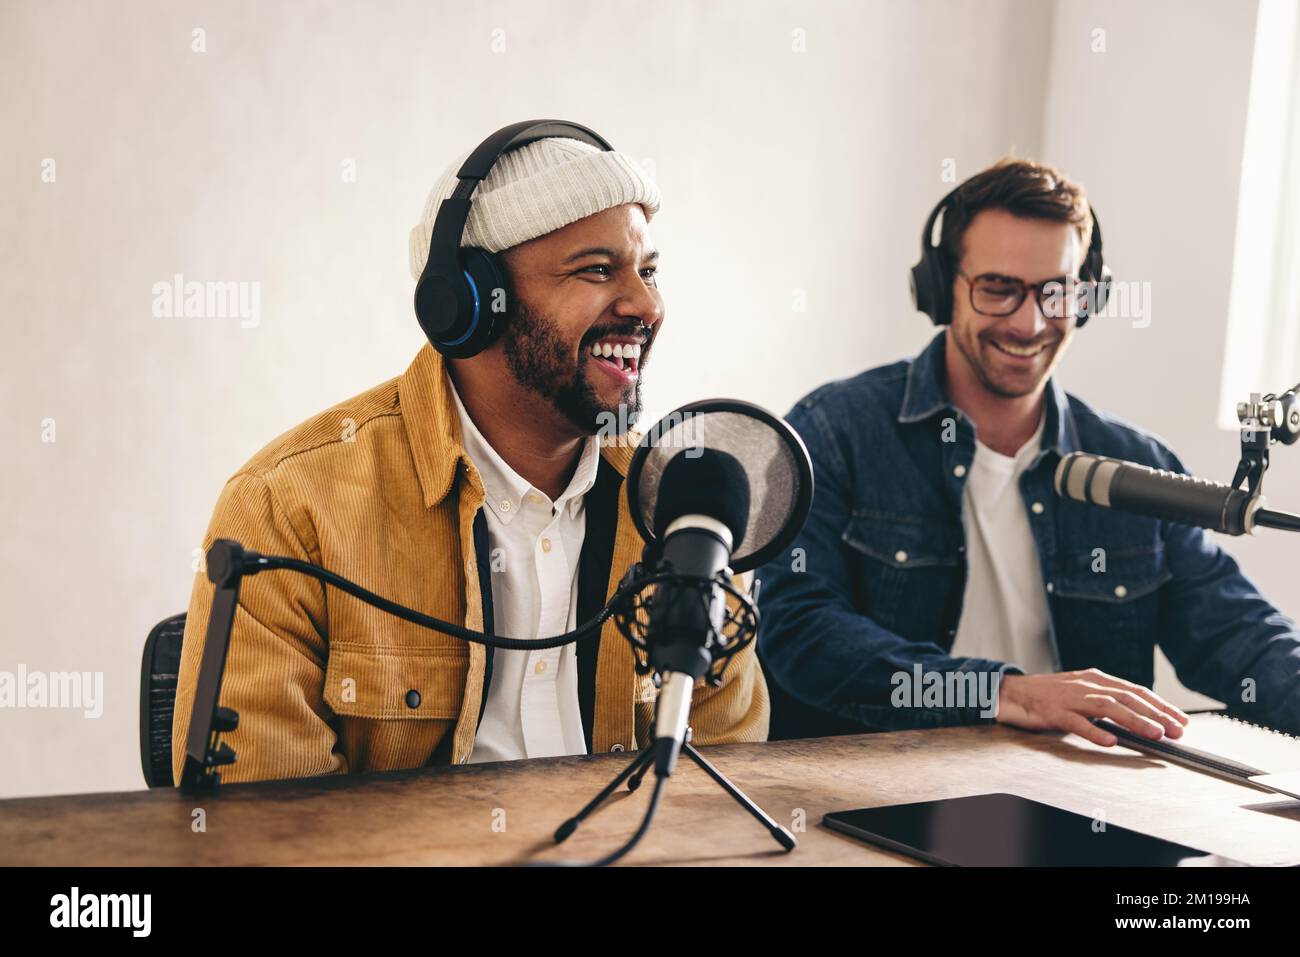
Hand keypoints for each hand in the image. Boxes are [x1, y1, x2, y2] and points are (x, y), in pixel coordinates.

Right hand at [996, 668, 1189, 746]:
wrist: (1009, 692)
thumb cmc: (1047, 696)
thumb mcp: (1080, 693)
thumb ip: (1105, 701)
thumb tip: (1137, 717)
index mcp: (1095, 679)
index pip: (1135, 691)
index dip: (1160, 706)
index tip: (1180, 720)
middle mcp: (1086, 685)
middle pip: (1127, 697)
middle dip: (1156, 714)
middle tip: (1176, 730)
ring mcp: (1069, 698)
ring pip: (1108, 707)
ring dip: (1134, 720)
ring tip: (1154, 733)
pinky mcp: (1053, 712)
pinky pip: (1076, 722)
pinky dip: (1094, 731)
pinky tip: (1109, 740)